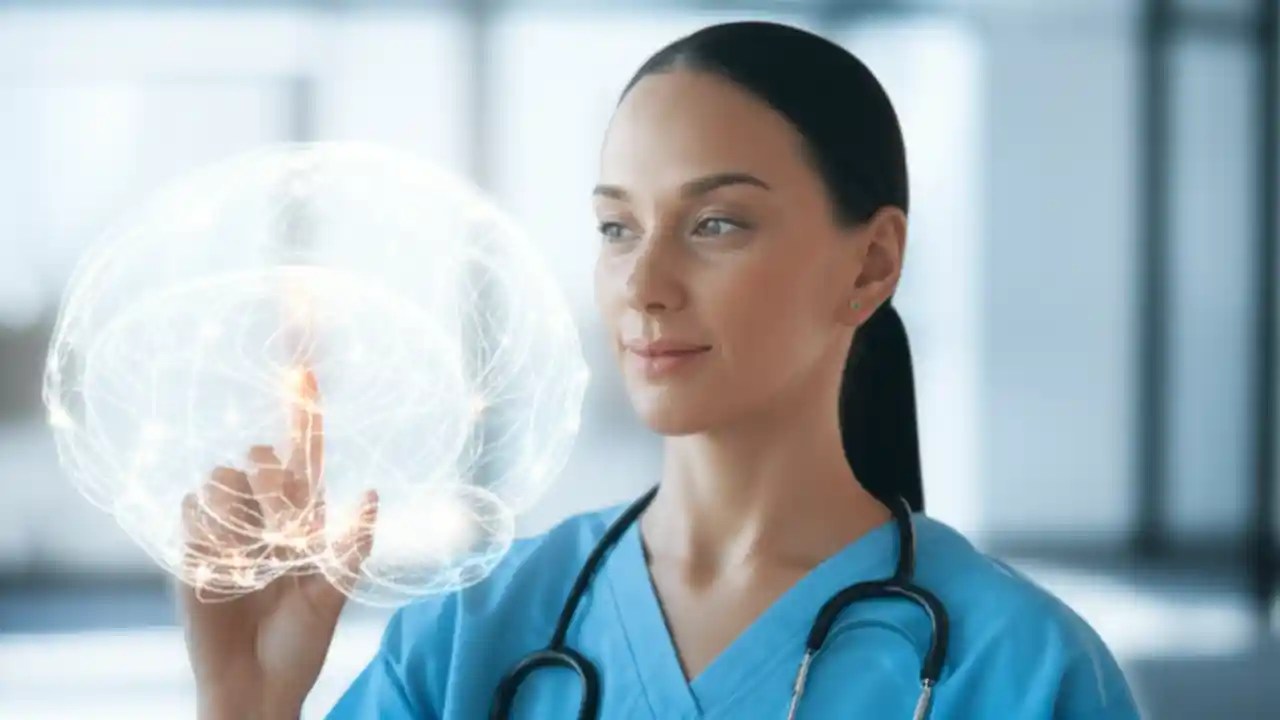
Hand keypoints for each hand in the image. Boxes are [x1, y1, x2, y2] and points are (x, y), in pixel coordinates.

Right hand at [177, 367, 378, 718]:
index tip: (302, 371)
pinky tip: (223, 563)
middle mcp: (266, 513)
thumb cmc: (303, 641)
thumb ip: (351, 544)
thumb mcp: (335, 594)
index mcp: (306, 516)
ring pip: (222, 479)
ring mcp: (227, 527)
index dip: (302, 413)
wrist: (257, 682)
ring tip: (253, 558)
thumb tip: (371, 493)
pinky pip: (192, 510)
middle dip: (272, 485)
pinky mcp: (193, 546)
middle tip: (285, 534)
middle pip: (260, 460)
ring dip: (239, 512)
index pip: (304, 453)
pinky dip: (208, 532)